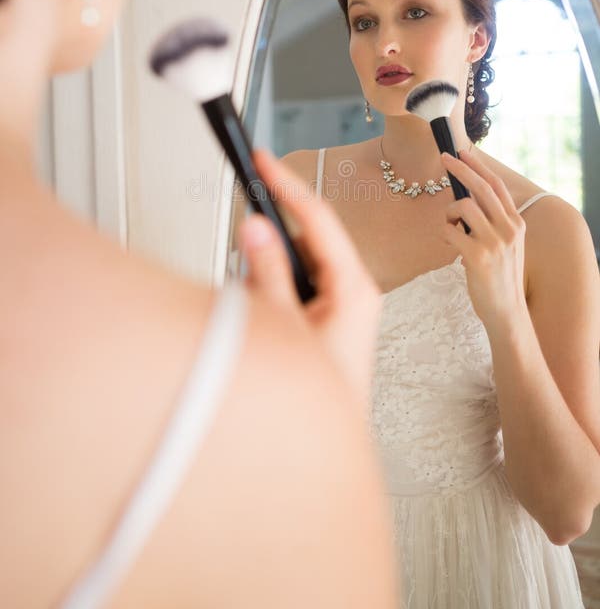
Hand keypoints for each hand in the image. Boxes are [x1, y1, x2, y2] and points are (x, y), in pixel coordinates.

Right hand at [237, 148, 381, 405]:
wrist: (328, 449)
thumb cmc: (321, 397)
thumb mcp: (285, 327)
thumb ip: (267, 273)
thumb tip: (254, 227)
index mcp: (354, 287)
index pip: (317, 219)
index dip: (287, 185)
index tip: (264, 160)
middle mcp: (352, 290)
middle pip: (304, 241)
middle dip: (269, 247)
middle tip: (246, 264)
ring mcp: (339, 305)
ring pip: (294, 267)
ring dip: (266, 280)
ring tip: (256, 313)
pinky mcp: (325, 320)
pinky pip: (292, 291)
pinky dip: (270, 298)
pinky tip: (263, 323)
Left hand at [441, 148, 527, 334]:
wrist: (507, 311)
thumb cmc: (500, 277)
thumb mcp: (507, 245)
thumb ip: (495, 223)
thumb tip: (468, 200)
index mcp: (516, 223)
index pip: (496, 186)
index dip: (478, 166)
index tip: (463, 153)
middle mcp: (508, 229)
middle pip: (481, 188)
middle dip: (460, 169)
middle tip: (444, 158)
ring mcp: (494, 242)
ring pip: (463, 207)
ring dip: (450, 214)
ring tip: (451, 229)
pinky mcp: (478, 256)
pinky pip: (450, 231)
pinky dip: (444, 234)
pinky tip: (450, 245)